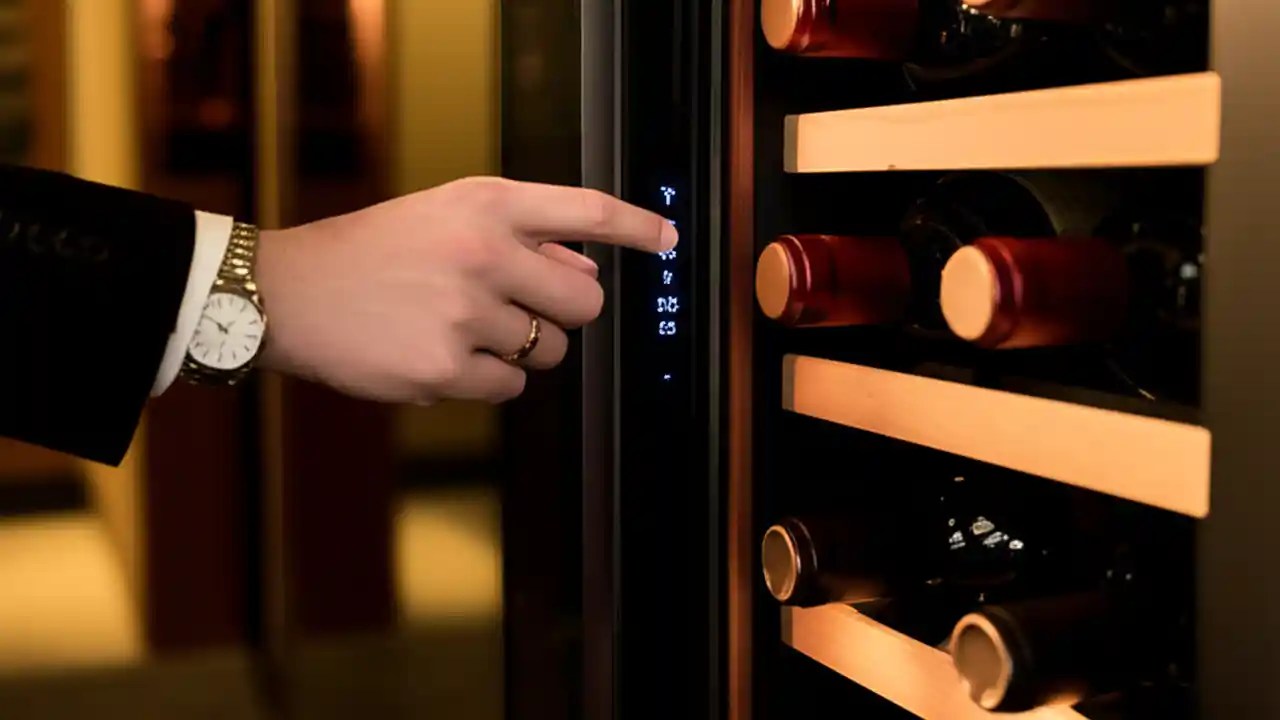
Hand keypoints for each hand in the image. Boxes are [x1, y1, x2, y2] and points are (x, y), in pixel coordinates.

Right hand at [255, 176, 676, 403]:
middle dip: (565, 315)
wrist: (287, 293)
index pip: (584, 210)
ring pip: (548, 352)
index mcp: (484, 205)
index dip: (636, 225)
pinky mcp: (444, 369)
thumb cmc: (371, 253)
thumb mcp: (443, 216)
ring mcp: (464, 313)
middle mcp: (480, 251)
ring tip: (463, 330)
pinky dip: (485, 379)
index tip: (668, 238)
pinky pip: (508, 387)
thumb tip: (588, 274)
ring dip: (522, 349)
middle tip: (523, 310)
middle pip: (583, 304)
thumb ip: (519, 237)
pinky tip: (439, 354)